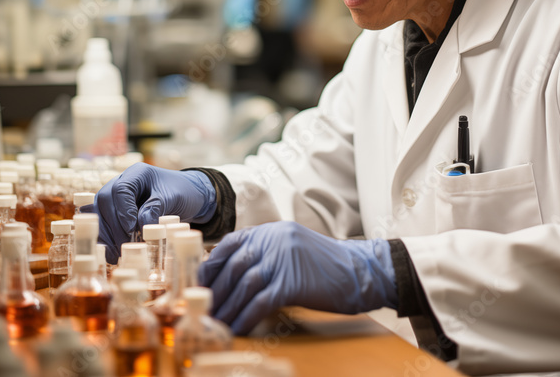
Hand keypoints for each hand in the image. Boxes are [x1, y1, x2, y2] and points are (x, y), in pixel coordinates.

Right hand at [88, 163, 215, 262]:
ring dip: (106, 234)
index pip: (121, 188)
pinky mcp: (115, 210)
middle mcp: (123, 181)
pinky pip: (103, 222)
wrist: (189, 196)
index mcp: (137, 173)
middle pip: (106, 200)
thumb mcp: (174, 198)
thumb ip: (156, 207)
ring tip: (116, 253)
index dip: (123, 210)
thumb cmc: (182, 192)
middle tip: (125, 244)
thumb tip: (141, 224)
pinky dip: (105, 238)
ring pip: (100, 212)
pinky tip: (110, 253)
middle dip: (113, 225)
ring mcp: (117, 196)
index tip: (132, 228)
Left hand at [198, 221, 397, 334]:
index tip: (199, 282)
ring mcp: (283, 260)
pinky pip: (260, 302)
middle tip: (203, 308)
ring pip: (243, 286)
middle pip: (234, 267)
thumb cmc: (326, 265)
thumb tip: (235, 274)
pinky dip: (245, 317)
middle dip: (215, 290)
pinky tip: (237, 327)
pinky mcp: (292, 282)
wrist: (360, 271)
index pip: (230, 244)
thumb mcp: (293, 248)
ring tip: (216, 323)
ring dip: (227, 307)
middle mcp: (274, 241)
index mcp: (272, 231)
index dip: (211, 265)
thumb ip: (267, 254)